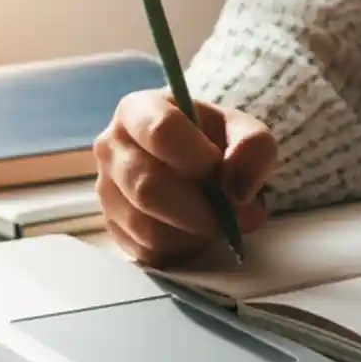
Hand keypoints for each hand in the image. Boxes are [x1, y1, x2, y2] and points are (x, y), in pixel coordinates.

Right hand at [93, 89, 276, 265]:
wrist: (193, 165)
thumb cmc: (214, 142)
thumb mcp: (243, 131)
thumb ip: (253, 147)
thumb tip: (237, 191)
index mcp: (137, 110)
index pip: (159, 131)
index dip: (197, 157)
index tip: (221, 172)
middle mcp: (111, 149)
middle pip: (148, 187)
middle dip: (201, 210)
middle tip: (236, 216)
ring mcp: (106, 193)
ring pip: (147, 227)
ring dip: (195, 232)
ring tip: (220, 222)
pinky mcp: (114, 231)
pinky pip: (149, 251)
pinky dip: (184, 249)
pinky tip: (199, 231)